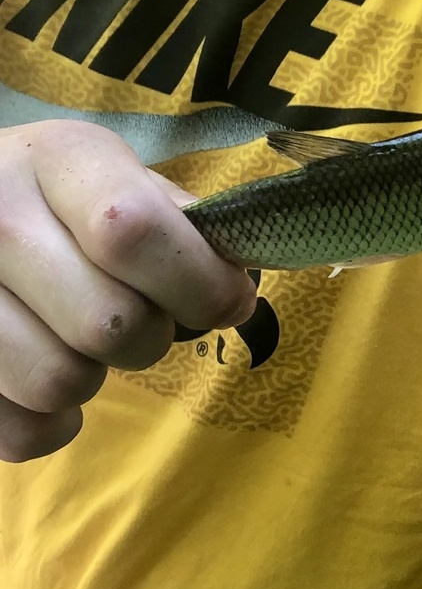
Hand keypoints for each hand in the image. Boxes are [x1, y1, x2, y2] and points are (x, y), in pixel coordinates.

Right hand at [0, 121, 256, 462]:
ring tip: (80, 340)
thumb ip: (182, 225)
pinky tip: (47, 371)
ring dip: (93, 377)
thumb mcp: (123, 182)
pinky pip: (21, 429)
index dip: (198, 283)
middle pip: (109, 323)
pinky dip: (51, 422)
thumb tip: (232, 288)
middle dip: (149, 337)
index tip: (225, 302)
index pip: (132, 231)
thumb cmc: (70, 203)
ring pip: (59, 381)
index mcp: (56, 159)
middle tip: (139, 319)